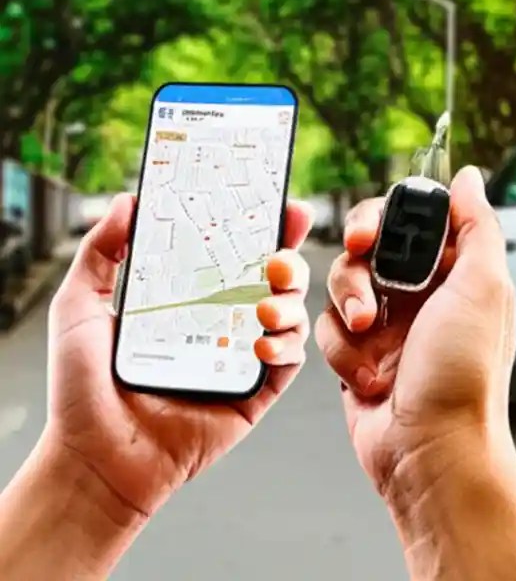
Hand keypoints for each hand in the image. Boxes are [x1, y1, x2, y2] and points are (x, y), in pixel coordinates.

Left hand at [42, 194, 313, 517]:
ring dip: (290, 302)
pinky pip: (290, 363)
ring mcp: (241, 358)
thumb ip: (101, 251)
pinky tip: (263, 344)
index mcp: (189, 298)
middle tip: (276, 256)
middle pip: (276, 278)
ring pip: (292, 315)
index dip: (264, 226)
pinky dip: (288, 347)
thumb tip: (127, 201)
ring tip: (265, 307)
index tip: (282, 204)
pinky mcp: (255, 395)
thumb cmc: (82, 391)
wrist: (95, 458)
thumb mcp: (79, 307)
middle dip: (289, 259)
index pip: (235, 253)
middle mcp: (221, 323)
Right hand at [316, 166, 515, 498]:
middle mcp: (423, 298)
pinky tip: (368, 377)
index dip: (386, 217)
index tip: (373, 231)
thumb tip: (471, 178)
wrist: (429, 451)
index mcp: (457, 275)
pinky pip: (328, 331)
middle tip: (363, 278)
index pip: (412, 220)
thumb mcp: (484, 287)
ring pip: (341, 286)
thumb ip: (476, 226)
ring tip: (372, 339)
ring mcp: (389, 329)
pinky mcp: (358, 359)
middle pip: (368, 248)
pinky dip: (342, 352)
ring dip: (349, 311)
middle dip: (359, 265)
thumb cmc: (462, 378)